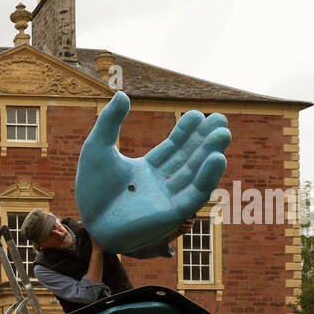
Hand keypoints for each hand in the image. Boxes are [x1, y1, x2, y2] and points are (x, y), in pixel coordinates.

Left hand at [75, 92, 228, 254]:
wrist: (90, 220)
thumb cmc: (90, 190)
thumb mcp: (97, 148)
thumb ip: (109, 121)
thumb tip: (122, 94)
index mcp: (145, 171)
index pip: (172, 149)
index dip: (185, 132)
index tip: (197, 114)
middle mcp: (159, 185)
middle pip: (188, 159)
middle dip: (205, 140)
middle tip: (220, 120)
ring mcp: (167, 199)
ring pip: (195, 174)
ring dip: (210, 154)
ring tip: (223, 133)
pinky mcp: (172, 214)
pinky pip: (195, 194)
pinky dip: (207, 177)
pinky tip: (217, 158)